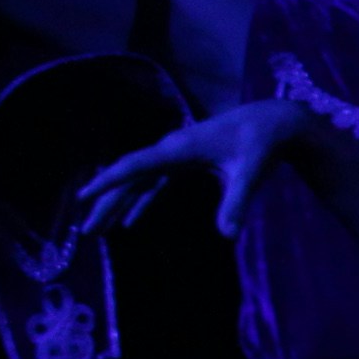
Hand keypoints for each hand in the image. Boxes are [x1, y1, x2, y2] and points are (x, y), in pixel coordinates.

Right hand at [77, 100, 314, 240]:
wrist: (276, 121)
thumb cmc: (262, 143)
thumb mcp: (250, 173)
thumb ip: (236, 203)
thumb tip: (228, 236)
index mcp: (178, 149)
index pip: (133, 166)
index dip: (106, 182)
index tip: (81, 196)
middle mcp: (171, 150)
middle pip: (129, 178)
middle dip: (106, 203)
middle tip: (86, 231)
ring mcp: (176, 155)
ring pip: (139, 182)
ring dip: (118, 205)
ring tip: (98, 230)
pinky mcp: (186, 161)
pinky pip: (154, 183)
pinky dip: (140, 201)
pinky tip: (130, 222)